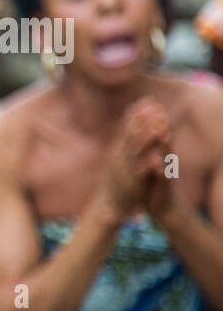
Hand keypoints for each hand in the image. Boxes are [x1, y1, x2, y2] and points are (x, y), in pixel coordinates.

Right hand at [100, 98, 169, 219]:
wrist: (107, 207)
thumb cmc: (115, 183)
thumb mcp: (117, 161)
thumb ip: (122, 144)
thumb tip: (127, 127)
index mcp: (118, 153)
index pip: (127, 130)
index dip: (136, 116)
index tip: (145, 101)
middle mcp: (120, 159)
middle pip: (130, 138)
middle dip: (140, 122)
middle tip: (149, 107)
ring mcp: (124, 172)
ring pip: (135, 154)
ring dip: (144, 140)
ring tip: (154, 127)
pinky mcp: (130, 186)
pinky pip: (139, 175)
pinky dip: (146, 165)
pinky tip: (154, 158)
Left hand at [140, 107, 184, 226]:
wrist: (164, 209)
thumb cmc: (155, 184)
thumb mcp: (150, 163)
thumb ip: (149, 147)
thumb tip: (145, 130)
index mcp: (158, 153)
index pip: (155, 133)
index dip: (150, 118)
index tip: (144, 102)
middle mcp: (164, 160)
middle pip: (162, 139)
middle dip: (158, 124)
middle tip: (155, 107)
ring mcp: (165, 172)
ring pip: (165, 155)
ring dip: (163, 142)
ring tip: (160, 128)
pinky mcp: (163, 187)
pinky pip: (162, 176)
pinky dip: (158, 169)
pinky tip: (155, 161)